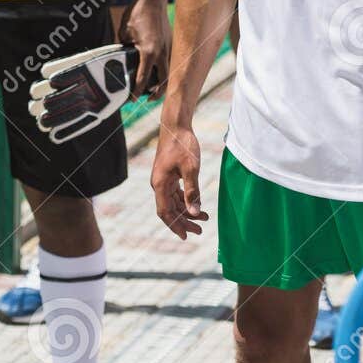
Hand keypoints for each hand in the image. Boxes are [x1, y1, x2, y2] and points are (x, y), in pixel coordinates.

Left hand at [121, 0, 170, 95]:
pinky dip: (165, 71)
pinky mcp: (171, 43)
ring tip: (152, 90)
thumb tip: (122, 60)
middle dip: (156, 93)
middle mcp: (162, 52)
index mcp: (149, 52)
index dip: (137, 91)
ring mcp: (169, 48)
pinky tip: (157, 72)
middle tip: (147, 99)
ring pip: (169, 73)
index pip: (143, 78)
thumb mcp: (124, 33)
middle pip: (163, 81)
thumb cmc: (138, 12)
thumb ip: (124, 49)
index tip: (132, 99)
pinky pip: (169, 62)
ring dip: (162, 83)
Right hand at [151, 123, 206, 239]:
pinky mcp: (168, 175)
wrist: (176, 125)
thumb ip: (192, 192)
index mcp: (160, 184)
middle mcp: (158, 184)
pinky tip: (197, 204)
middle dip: (184, 221)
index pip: (165, 212)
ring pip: (173, 202)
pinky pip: (175, 194)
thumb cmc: (183, 144)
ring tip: (205, 218)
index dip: (175, 225)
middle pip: (169, 210)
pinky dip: (186, 201)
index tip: (186, 236)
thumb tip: (194, 213)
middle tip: (200, 231)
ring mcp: (162, 179)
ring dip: (187, 211)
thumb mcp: (191, 169)